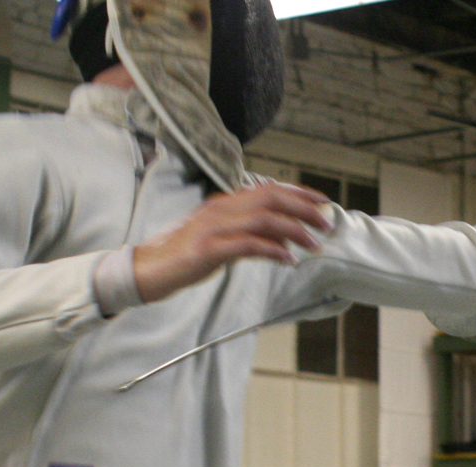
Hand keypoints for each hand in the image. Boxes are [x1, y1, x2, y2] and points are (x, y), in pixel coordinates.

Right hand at [132, 183, 333, 302]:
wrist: (148, 269)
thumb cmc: (187, 256)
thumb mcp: (224, 241)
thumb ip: (253, 236)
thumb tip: (286, 238)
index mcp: (224, 203)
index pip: (268, 189)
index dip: (299, 193)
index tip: (323, 202)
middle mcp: (220, 209)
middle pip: (270, 199)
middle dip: (304, 209)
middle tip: (327, 224)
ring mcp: (213, 227)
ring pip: (263, 219)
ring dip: (294, 231)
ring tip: (314, 245)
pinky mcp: (208, 249)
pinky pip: (248, 245)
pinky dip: (272, 250)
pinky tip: (288, 259)